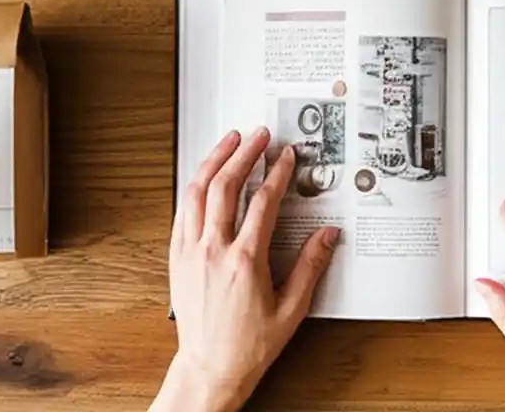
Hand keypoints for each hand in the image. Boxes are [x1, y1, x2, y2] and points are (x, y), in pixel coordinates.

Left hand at [151, 128, 340, 411]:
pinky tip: (203, 178)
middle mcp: (212, 251)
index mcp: (244, 261)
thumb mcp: (292, 309)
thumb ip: (311, 266)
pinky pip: (183, 212)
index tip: (285, 157)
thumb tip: (328, 236)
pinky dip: (194, 189)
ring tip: (227, 142)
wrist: (209, 369)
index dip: (276, 173)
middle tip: (258, 136)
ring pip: (196, 193)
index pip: (262, 202)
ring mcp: (190, 253)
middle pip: (225, 186)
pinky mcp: (177, 259)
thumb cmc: (248, 346)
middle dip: (243, 154)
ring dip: (212, 162)